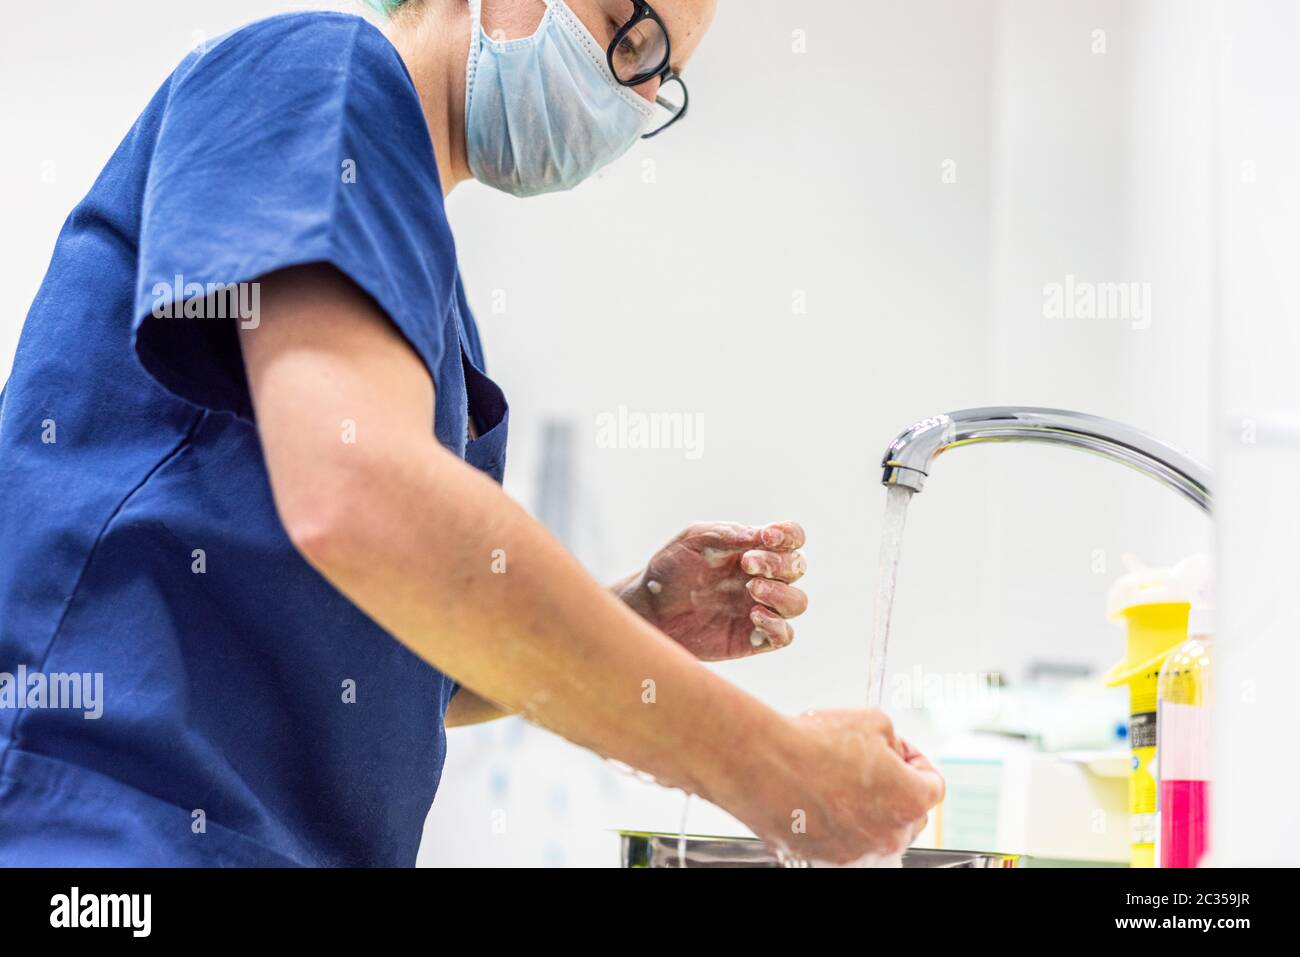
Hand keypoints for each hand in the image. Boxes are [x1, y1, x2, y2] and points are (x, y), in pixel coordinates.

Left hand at [616, 521, 807, 660]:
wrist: (649, 610)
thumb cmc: (669, 570)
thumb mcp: (693, 539)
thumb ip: (727, 533)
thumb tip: (760, 535)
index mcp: (752, 550)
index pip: (791, 538)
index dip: (789, 535)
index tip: (767, 537)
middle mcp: (762, 578)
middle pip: (797, 567)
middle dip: (779, 564)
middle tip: (747, 564)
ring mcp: (759, 609)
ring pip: (797, 602)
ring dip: (782, 593)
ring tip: (751, 589)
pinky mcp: (753, 639)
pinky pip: (784, 636)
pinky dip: (778, 625)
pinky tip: (754, 616)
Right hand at [726, 708, 944, 865]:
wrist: (762, 763)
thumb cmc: (813, 744)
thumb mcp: (872, 720)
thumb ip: (893, 739)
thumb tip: (889, 749)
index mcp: (909, 801)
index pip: (933, 784)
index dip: (915, 760)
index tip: (899, 751)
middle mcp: (887, 836)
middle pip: (906, 813)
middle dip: (893, 786)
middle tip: (868, 762)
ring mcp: (854, 851)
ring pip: (871, 829)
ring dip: (862, 806)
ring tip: (834, 776)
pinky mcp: (822, 856)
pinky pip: (839, 838)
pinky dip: (832, 820)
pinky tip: (814, 794)